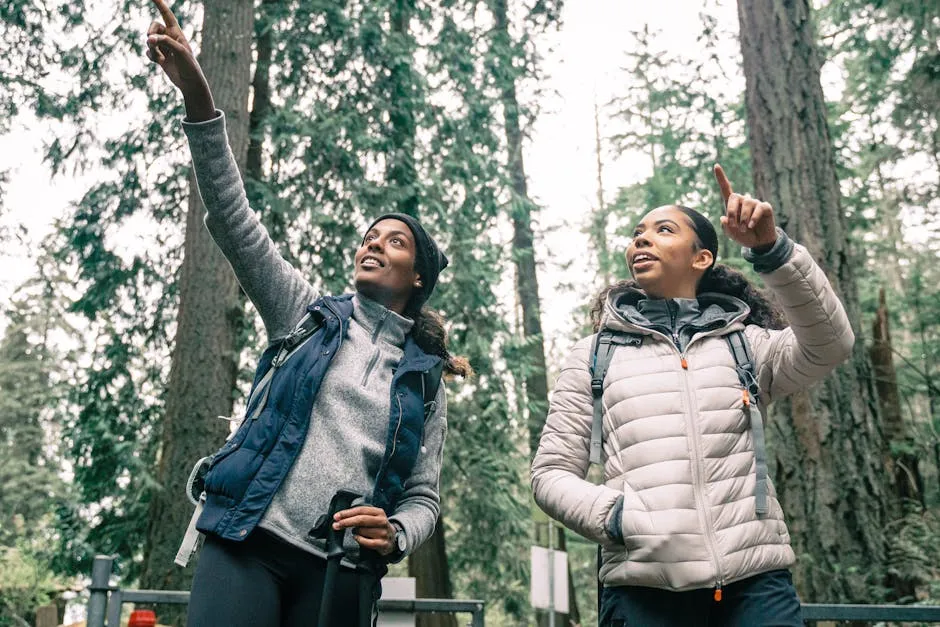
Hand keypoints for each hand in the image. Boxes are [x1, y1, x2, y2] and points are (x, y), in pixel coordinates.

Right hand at [146, 0, 214, 120]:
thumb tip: (148, 39)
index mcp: (176, 33)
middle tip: (151, 39)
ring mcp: (164, 48)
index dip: (159, 4)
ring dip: (151, 47)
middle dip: (150, 31)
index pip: (166, 14)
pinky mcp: (160, 58)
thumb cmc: (189, 66)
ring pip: (150, 41)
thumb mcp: (179, 51)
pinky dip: (150, 56)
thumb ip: (164, 42)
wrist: (190, 83)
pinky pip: (149, 52)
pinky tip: (158, 62)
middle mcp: (170, 38)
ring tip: (158, 56)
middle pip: (153, 26)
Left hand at [333, 506, 396, 555]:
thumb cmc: (377, 527)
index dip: (347, 513)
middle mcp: (382, 521)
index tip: (337, 516)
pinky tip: (358, 538)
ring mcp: (383, 532)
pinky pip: (366, 542)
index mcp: (379, 512)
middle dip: (346, 522)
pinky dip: (359, 540)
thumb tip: (341, 517)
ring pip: (362, 531)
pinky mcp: (383, 543)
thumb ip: (360, 515)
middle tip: (336, 525)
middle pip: (361, 520)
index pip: (360, 510)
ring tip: (357, 532)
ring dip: (355, 532)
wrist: (392, 539)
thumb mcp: (372, 518)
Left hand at [713, 164, 776, 249]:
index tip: (716, 165)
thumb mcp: (731, 233)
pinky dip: (753, 218)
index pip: (726, 189)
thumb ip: (726, 226)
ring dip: (743, 218)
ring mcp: (755, 203)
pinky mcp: (765, 207)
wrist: (759, 243)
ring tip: (744, 229)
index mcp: (733, 205)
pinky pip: (758, 208)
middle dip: (732, 211)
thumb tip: (723, 218)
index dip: (721, 178)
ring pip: (747, 203)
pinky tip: (751, 226)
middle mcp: (744, 201)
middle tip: (734, 225)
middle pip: (735, 197)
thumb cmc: (744, 236)